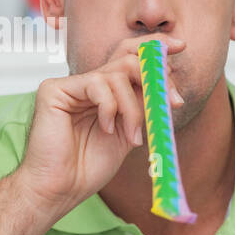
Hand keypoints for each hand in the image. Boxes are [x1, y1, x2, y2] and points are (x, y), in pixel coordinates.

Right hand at [13, 34, 186, 215]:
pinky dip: (110, 108)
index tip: (180, 46)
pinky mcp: (54, 89)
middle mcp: (89, 84)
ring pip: (118, 74)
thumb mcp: (130, 132)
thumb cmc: (90, 166)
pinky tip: (107, 129)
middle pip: (128, 57)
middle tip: (171, 102)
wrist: (62, 188)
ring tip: (133, 136)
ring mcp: (71, 85)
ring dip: (134, 108)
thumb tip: (168, 85)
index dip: (155, 47)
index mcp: (107, 92)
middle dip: (156, 77)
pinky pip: (97, 83)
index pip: (131, 57)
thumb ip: (144, 106)